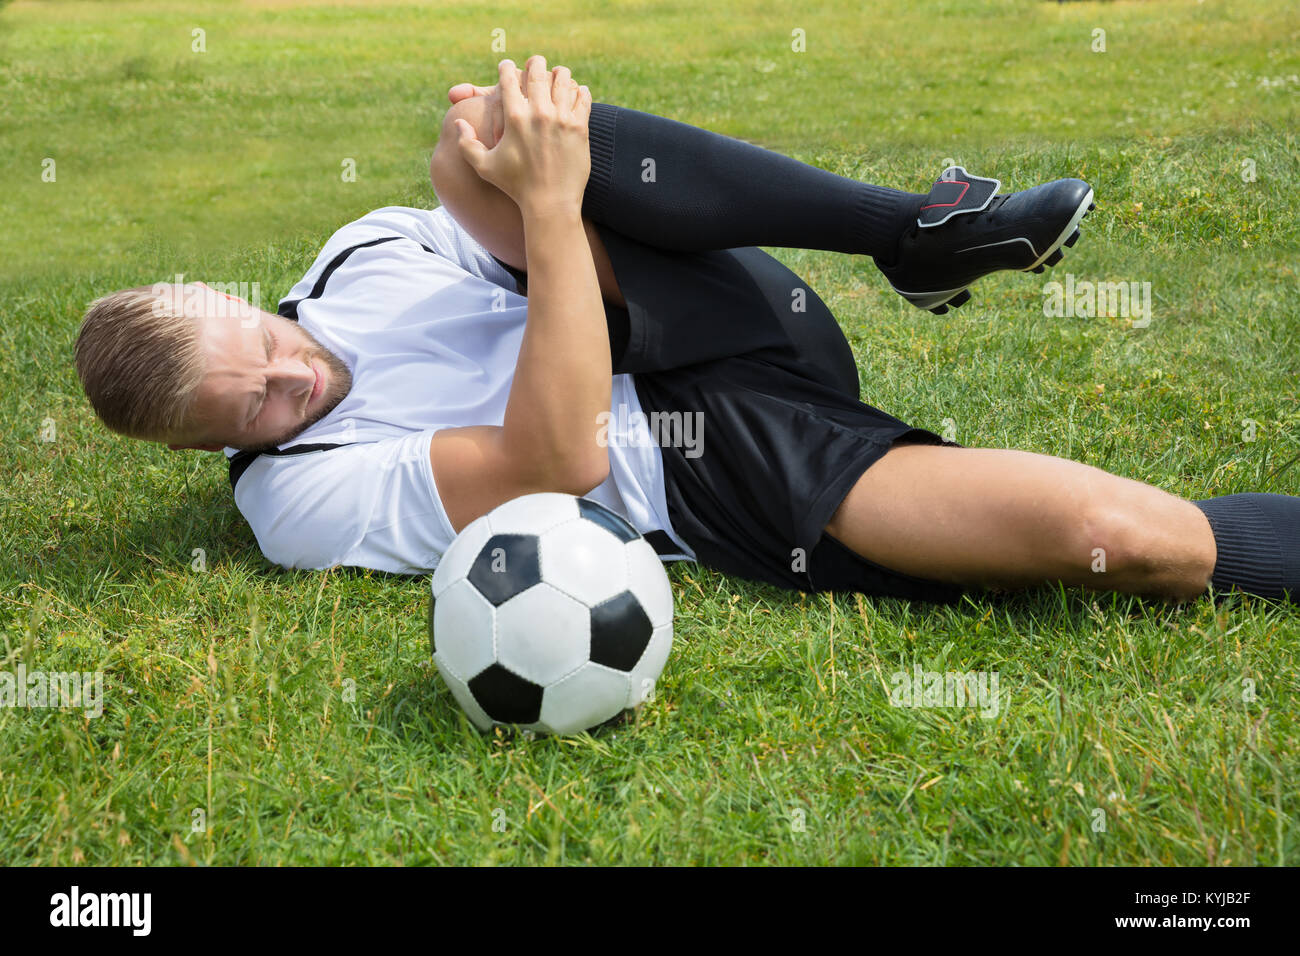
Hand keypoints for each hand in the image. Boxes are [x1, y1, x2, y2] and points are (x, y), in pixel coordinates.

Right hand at [451, 56, 591, 214]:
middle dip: (535, 63)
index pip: (509, 78)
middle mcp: (538, 113)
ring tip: (558, 76)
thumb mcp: (484, 167)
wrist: (550, 204)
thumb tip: (459, 122)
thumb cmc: (515, 187)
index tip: (508, 67)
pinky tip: (577, 93)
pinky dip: (580, 92)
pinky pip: (583, 97)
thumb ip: (466, 143)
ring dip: (559, 74)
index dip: (507, 68)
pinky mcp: (581, 128)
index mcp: (514, 117)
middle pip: (537, 71)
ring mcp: (562, 119)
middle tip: (535, 63)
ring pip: (563, 79)